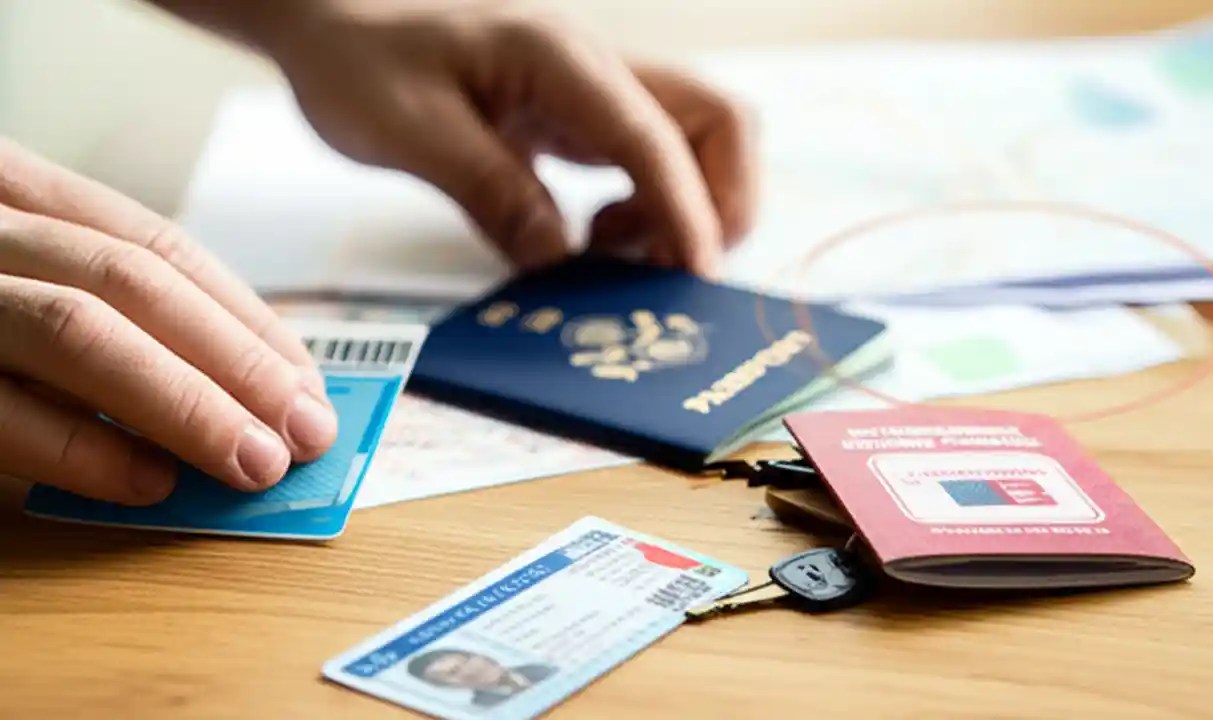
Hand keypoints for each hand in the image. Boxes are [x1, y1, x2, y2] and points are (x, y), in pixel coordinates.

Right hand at [0, 139, 337, 504]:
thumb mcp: (19, 274)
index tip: (310, 384)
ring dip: (182, 402)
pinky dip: (76, 447)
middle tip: (306, 437)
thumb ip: (104, 313)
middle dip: (234, 363)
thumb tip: (236, 391)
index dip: (244, 318)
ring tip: (252, 464)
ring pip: (74, 328)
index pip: (159, 246)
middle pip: (132, 282)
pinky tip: (147, 481)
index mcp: (14, 192)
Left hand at [258, 0, 757, 274]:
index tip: (693, 275)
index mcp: (558, 59)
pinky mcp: (583, 120)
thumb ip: (491, 193)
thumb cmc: (360, 65)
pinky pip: (650, 165)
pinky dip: (648, 210)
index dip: (684, 208)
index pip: (652, 135)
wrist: (335, 29)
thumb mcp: (411, 133)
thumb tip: (560, 262)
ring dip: (685, 209)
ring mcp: (596, 93)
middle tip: (672, 270)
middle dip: (721, 200)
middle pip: (717, 121)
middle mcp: (596, 69)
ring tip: (617, 256)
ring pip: (696, 143)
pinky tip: (592, 238)